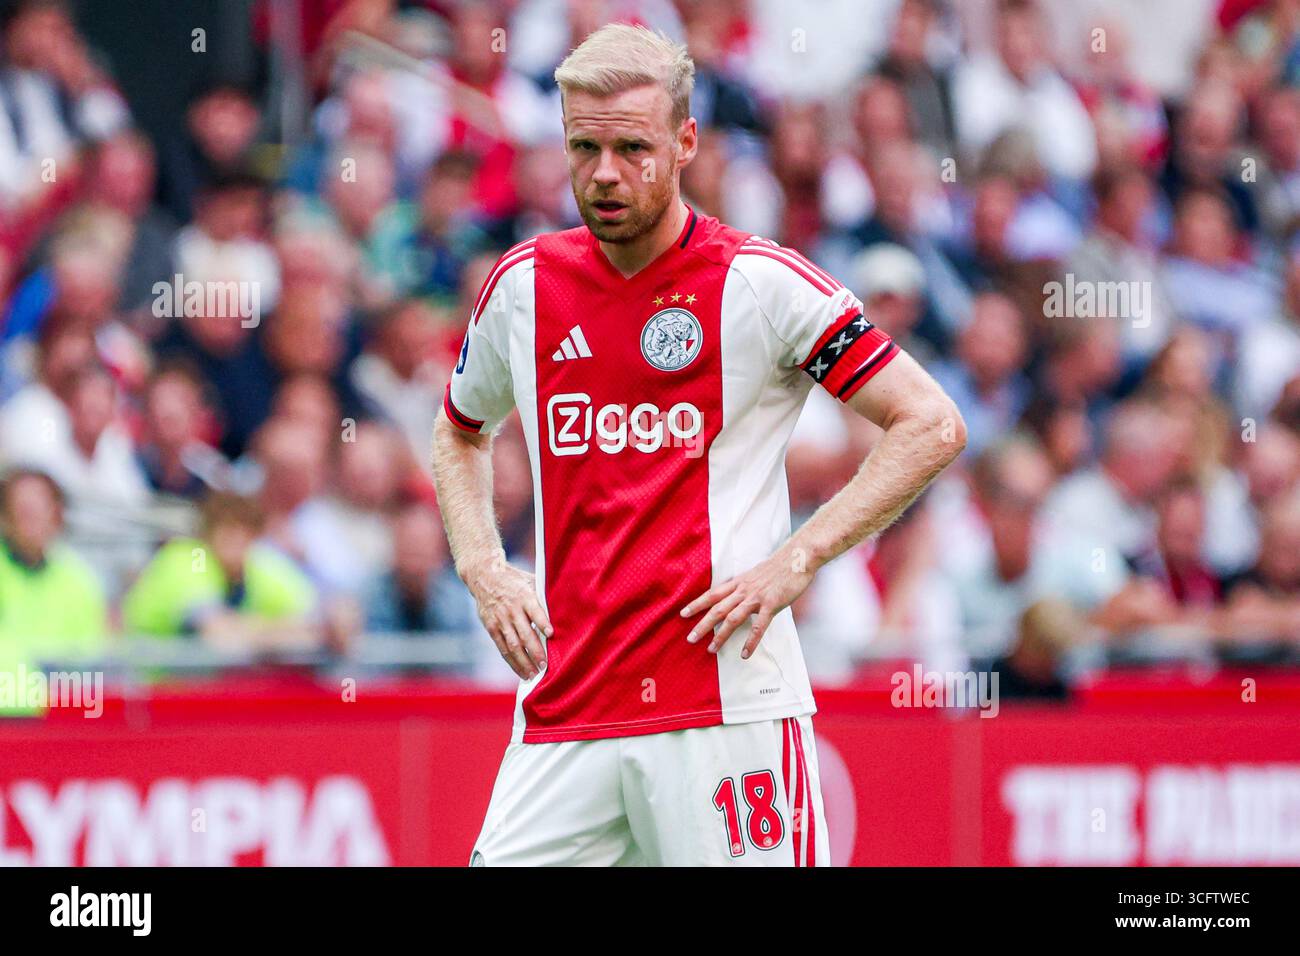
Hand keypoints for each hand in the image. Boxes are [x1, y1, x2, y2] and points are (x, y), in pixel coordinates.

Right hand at [465, 556, 551, 678]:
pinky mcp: (491, 627)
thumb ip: (544, 595)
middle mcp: (511, 609)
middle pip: (524, 633)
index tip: (551, 633)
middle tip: (544, 665)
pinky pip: (502, 648)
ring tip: (534, 674)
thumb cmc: (514, 580)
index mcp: (524, 596)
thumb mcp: (530, 580)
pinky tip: (521, 671)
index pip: (534, 610)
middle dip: (535, 651)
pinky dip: (512, 661)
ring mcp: (500, 620)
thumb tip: (566, 606)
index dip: (542, 622)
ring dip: (524, 661)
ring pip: (513, 645)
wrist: (485, 577)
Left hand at [680, 546, 815, 659]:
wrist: (796, 558)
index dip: (697, 604)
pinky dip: (751, 641)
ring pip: (733, 619)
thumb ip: (745, 586)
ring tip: (711, 649)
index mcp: (739, 582)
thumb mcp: (755, 574)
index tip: (683, 613)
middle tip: (690, 639)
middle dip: (702, 625)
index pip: (713, 594)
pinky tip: (745, 654)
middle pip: (717, 609)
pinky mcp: (771, 605)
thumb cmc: (778, 567)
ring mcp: (757, 598)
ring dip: (720, 635)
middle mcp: (744, 590)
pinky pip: (759, 627)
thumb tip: (737, 596)